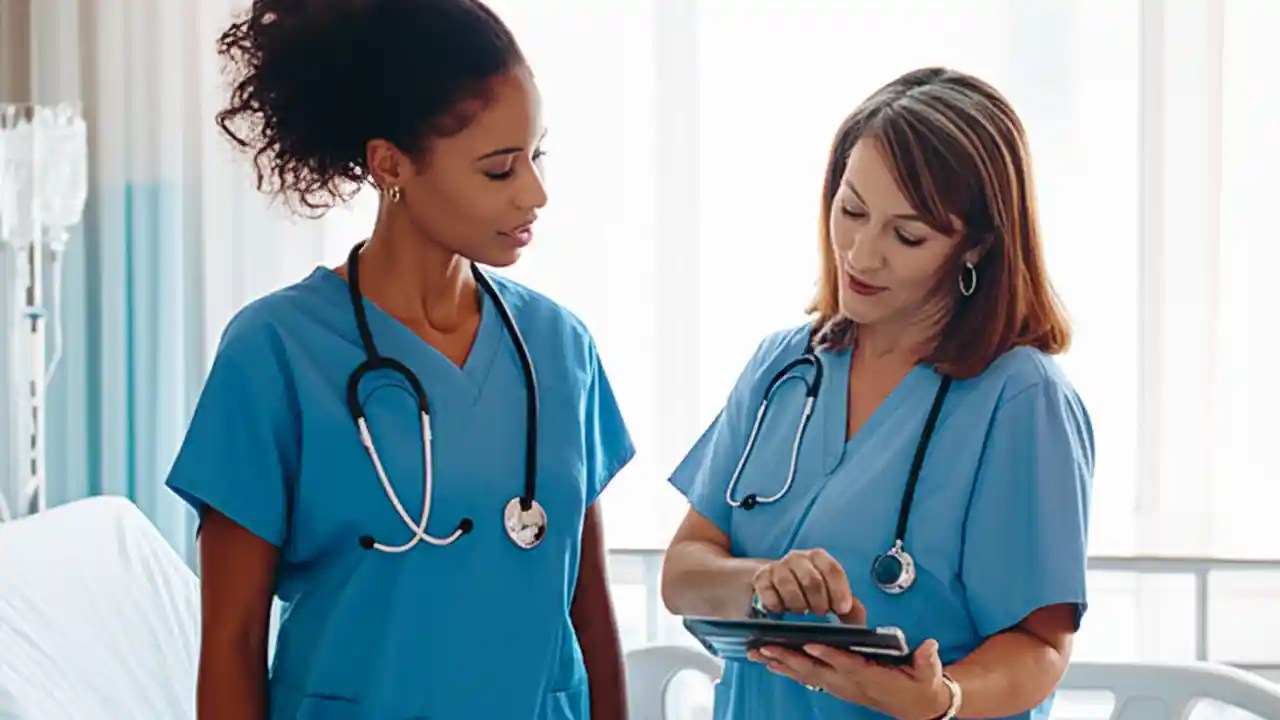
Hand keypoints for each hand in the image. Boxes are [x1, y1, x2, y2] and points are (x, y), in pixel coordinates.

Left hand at [748, 639, 951, 719]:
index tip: (810, 643)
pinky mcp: (836, 686)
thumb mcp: (928, 672)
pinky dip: (788, 670)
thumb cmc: (920, 684)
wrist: (917, 706)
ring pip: (806, 674)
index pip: (847, 664)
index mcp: (871, 676)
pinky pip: (807, 678)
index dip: (828, 654)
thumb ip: (927, 659)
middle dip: (789, 658)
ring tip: (757, 653)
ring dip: (781, 664)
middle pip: (816, 670)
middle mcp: (850, 683)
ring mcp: (841, 687)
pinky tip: (770, 663)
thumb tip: (929, 646)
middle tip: (765, 647)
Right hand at [750, 548, 865, 621]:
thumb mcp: (831, 596)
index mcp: (818, 557)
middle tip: (820, 612)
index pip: (832, 569)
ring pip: (788, 585)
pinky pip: (769, 593)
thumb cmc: (810, 592)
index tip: (842, 609)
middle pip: (811, 579)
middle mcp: (797, 558)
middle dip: (819, 601)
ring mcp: (777, 567)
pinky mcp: (761, 579)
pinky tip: (782, 609)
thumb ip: (849, 607)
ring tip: (801, 611)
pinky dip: (777, 605)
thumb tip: (857, 616)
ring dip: (798, 604)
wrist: (776, 585)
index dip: (839, 591)